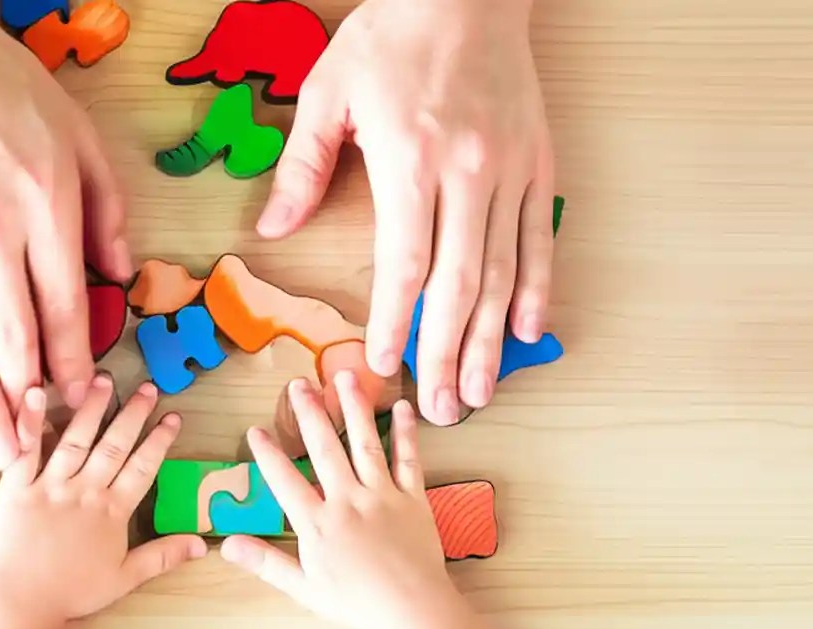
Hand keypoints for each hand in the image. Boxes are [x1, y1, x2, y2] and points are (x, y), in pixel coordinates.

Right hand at [0, 0, 131, 468]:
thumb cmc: (4, 89)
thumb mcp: (81, 137)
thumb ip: (107, 208)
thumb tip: (121, 274)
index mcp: (44, 208)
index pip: (63, 309)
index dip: (73, 366)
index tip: (78, 404)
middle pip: (10, 340)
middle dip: (26, 407)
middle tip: (35, 457)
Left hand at [0, 376, 206, 621]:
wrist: (20, 601)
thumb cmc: (71, 594)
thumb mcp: (125, 579)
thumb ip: (163, 556)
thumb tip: (202, 544)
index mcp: (112, 512)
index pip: (143, 468)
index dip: (159, 441)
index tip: (173, 417)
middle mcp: (85, 491)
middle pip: (115, 445)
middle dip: (134, 414)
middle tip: (149, 388)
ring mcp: (50, 486)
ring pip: (76, 438)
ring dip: (93, 408)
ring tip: (105, 379)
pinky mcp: (17, 487)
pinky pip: (26, 450)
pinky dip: (31, 421)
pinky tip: (36, 393)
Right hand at [221, 374, 452, 628]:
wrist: (412, 611)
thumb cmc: (356, 605)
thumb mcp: (303, 588)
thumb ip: (265, 562)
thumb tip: (226, 545)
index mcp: (318, 523)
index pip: (285, 481)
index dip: (268, 454)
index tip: (255, 429)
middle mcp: (347, 500)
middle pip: (324, 448)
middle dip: (309, 413)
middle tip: (298, 384)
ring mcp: (382, 495)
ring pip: (365, 443)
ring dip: (354, 407)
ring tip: (345, 376)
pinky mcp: (413, 498)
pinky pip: (408, 459)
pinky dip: (405, 432)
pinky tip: (401, 407)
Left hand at [257, 0, 553, 425]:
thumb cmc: (390, 36)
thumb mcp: (326, 91)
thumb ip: (301, 166)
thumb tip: (272, 230)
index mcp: (411, 158)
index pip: (406, 260)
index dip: (395, 320)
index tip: (383, 366)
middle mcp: (468, 172)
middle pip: (461, 282)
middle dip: (447, 352)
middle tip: (442, 408)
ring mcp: (509, 170)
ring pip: (504, 270)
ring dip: (491, 339)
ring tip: (480, 391)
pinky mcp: (536, 162)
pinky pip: (540, 237)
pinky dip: (538, 287)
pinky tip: (529, 332)